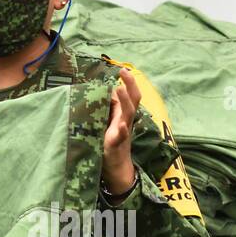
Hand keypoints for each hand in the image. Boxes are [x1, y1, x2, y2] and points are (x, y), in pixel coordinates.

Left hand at [102, 68, 138, 194]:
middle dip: (130, 85)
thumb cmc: (110, 143)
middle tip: (123, 71)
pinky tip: (121, 124)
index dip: (128, 81)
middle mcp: (126, 121)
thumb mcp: (108, 122)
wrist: (116, 168)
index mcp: (124, 114)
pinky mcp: (116, 144)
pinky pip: (121, 136)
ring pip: (128, 114)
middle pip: (134, 100)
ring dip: (125, 101)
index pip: (130, 94)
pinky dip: (122, 129)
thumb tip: (101, 91)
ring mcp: (123, 132)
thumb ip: (107, 108)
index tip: (121, 68)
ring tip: (119, 89)